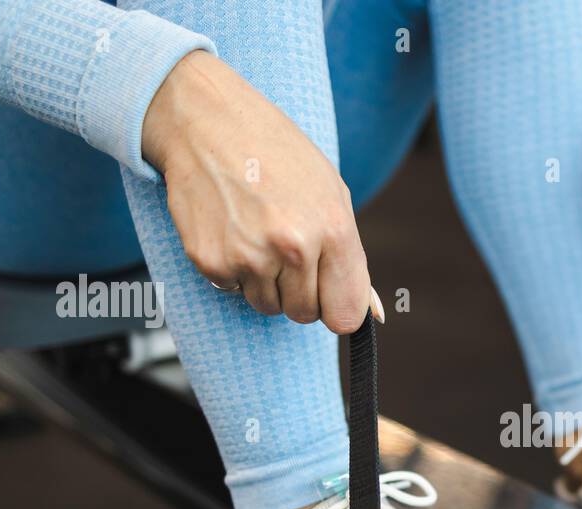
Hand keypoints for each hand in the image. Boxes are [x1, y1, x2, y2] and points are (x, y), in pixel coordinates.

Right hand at [142, 51, 378, 331]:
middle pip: (305, 314)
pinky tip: (231, 229)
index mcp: (333, 229)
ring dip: (265, 282)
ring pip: (268, 306)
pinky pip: (232, 290)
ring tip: (257, 233)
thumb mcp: (331, 194)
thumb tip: (374, 315)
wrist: (207, 120)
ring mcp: (250, 256)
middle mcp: (294, 247)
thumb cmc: (277, 155)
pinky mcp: (211, 261)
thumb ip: (351, 258)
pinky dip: (232, 269)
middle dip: (299, 292)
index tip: (328, 296)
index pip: (346, 315)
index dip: (337, 308)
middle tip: (285, 248)